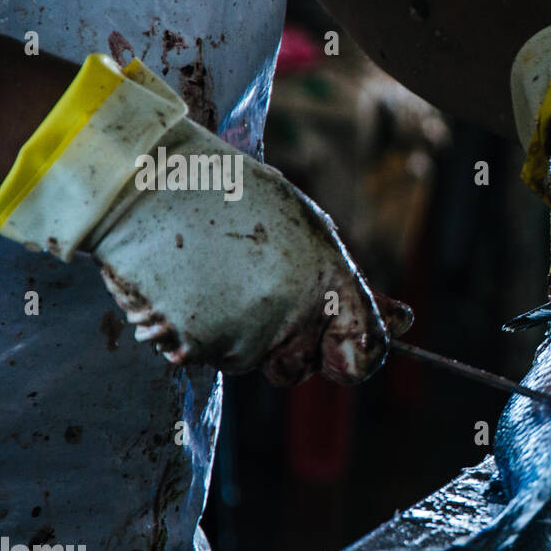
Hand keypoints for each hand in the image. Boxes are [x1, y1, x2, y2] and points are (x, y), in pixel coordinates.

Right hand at [0, 54, 407, 384]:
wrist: (147, 182)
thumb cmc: (233, 195)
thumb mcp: (307, 228)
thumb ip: (349, 284)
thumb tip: (403, 322)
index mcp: (328, 283)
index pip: (360, 355)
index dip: (356, 358)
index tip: (343, 350)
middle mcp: (291, 317)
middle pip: (300, 368)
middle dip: (289, 346)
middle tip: (259, 296)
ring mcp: (242, 336)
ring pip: (251, 362)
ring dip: (238, 333)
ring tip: (217, 276)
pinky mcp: (197, 346)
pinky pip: (208, 355)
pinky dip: (199, 331)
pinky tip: (189, 285)